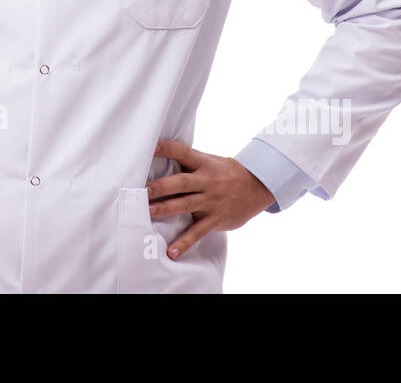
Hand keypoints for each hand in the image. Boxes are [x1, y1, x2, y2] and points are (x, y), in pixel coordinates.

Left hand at [145, 138, 275, 259]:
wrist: (256, 187)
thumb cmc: (225, 173)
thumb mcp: (210, 161)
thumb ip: (188, 163)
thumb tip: (158, 161)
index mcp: (203, 163)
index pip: (182, 152)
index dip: (166, 149)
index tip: (149, 148)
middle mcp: (207, 181)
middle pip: (181, 182)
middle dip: (161, 187)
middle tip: (144, 190)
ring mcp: (211, 201)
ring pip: (185, 205)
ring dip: (165, 209)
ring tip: (148, 213)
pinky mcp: (215, 219)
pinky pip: (197, 232)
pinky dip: (184, 243)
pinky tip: (171, 252)